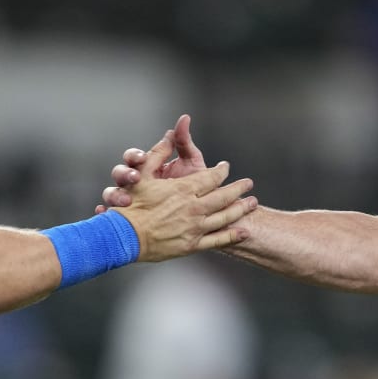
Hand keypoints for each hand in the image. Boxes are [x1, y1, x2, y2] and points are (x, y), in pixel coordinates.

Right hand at [97, 114, 209, 211]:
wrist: (196, 211)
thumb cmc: (190, 184)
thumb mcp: (190, 162)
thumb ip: (183, 142)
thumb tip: (184, 119)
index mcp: (146, 166)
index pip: (133, 157)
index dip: (134, 156)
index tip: (141, 158)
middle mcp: (134, 182)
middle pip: (118, 173)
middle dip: (123, 174)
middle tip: (134, 179)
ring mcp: (128, 198)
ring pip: (111, 193)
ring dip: (114, 195)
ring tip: (125, 201)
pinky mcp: (126, 217)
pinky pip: (109, 214)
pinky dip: (103, 212)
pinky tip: (102, 212)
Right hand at [114, 129, 253, 260]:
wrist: (124, 237)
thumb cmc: (131, 204)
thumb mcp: (143, 174)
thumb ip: (159, 152)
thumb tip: (170, 133)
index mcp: (184, 189)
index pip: (211, 177)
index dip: (221, 171)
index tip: (226, 167)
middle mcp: (193, 207)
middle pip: (223, 196)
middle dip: (238, 188)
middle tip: (249, 184)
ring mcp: (195, 227)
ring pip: (225, 217)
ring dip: (241, 209)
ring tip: (253, 203)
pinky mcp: (192, 245)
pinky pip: (217, 240)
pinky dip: (232, 235)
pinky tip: (244, 231)